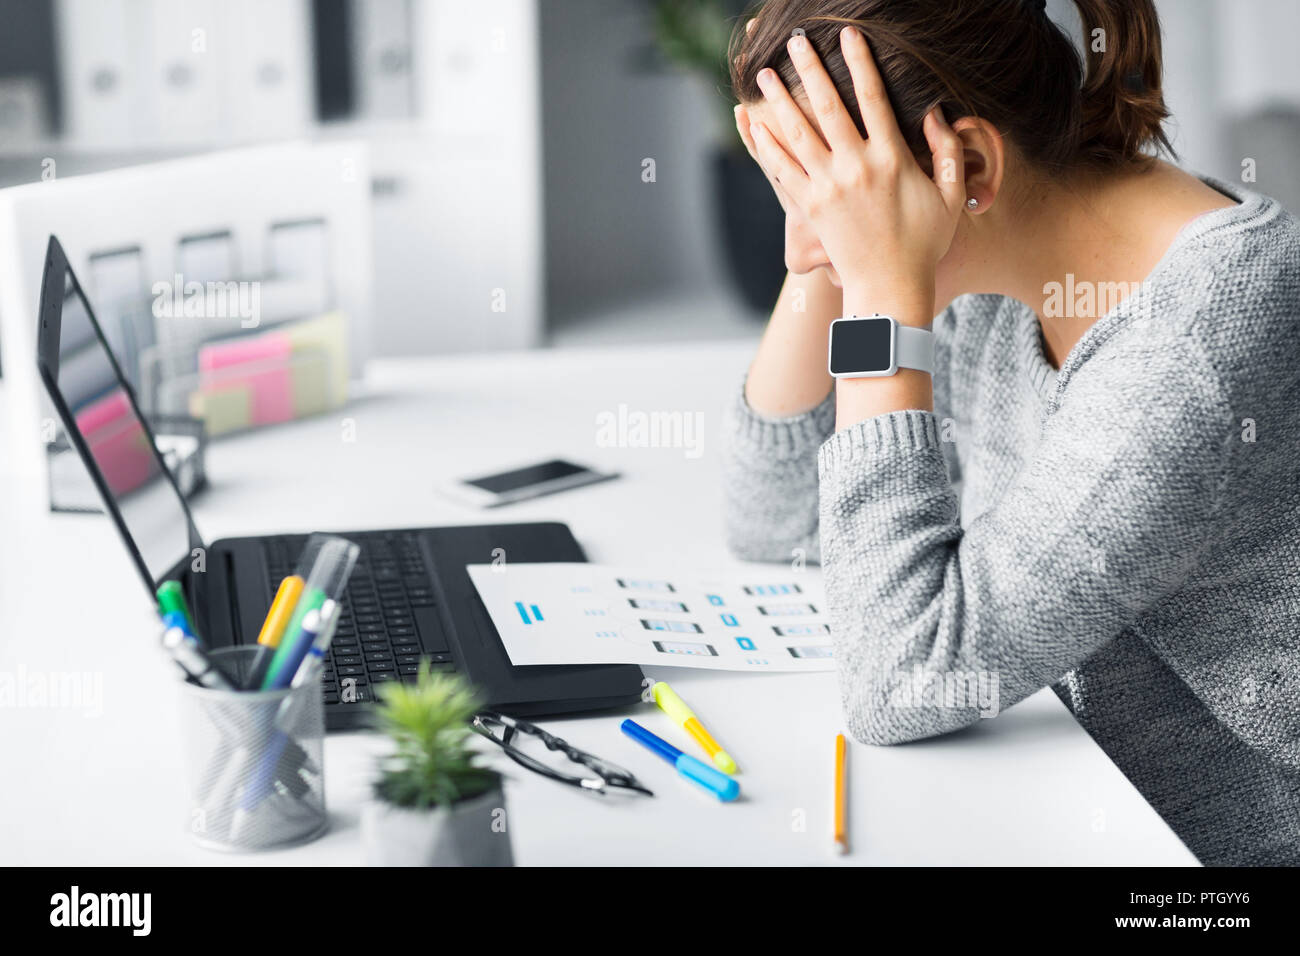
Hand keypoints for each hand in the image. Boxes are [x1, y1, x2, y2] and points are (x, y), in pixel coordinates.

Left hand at [749, 27, 966, 319]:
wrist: (888, 287)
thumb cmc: (924, 243)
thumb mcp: (951, 196)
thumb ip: (948, 151)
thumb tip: (936, 113)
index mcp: (892, 158)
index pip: (874, 96)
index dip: (859, 61)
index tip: (847, 35)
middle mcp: (857, 167)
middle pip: (828, 105)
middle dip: (810, 69)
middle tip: (796, 40)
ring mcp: (829, 187)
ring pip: (798, 133)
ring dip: (780, 99)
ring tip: (765, 73)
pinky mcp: (810, 207)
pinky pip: (782, 169)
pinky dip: (765, 144)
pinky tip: (753, 123)